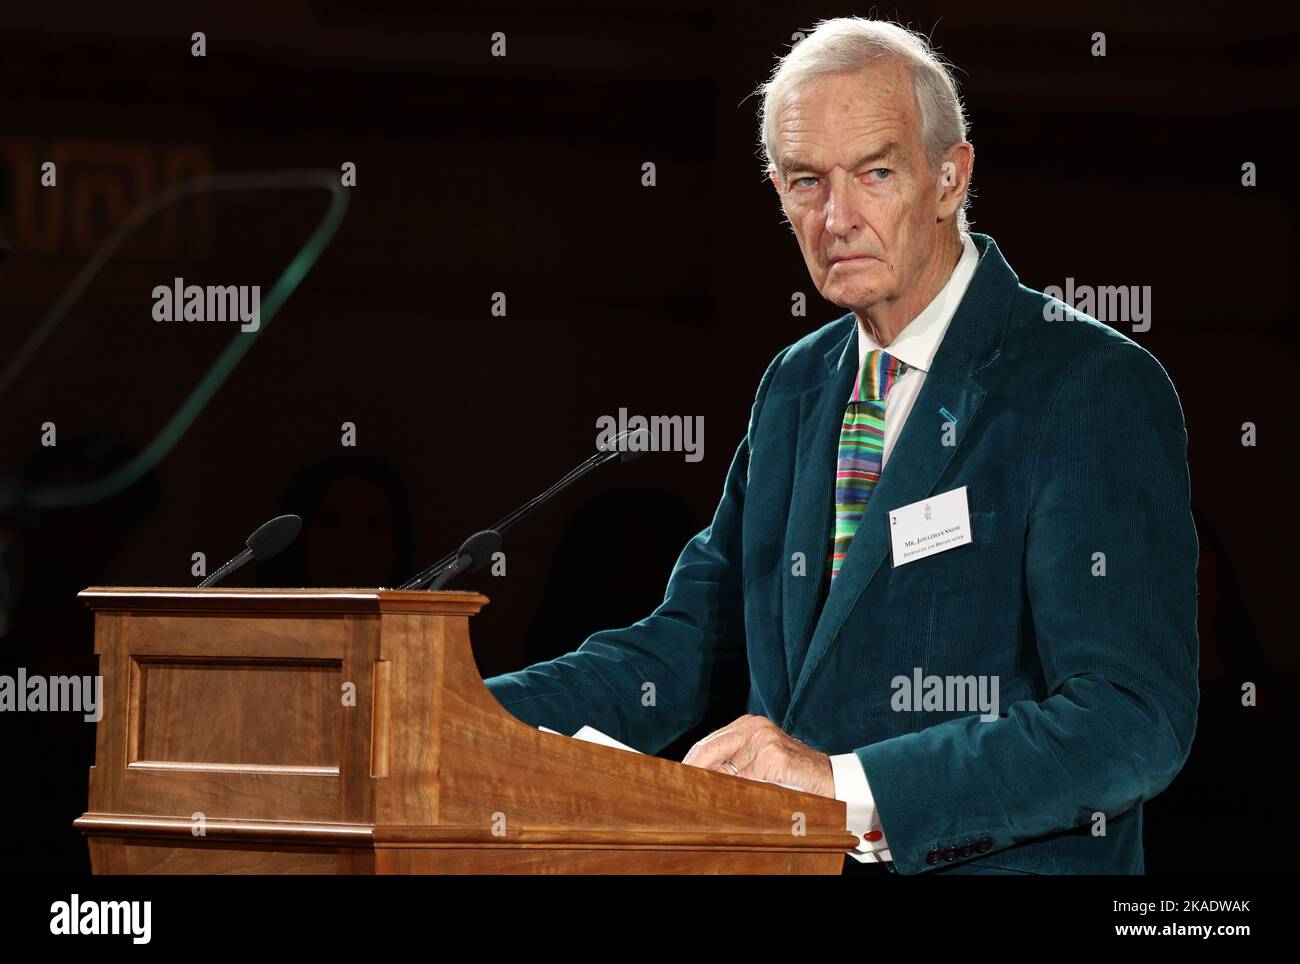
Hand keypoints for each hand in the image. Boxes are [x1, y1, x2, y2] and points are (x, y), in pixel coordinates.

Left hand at [681, 714, 834, 797]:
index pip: (709, 742)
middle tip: (679, 789)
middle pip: (710, 749)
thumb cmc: (794, 774)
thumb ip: (734, 765)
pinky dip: (733, 792)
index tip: (676, 776)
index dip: (691, 761)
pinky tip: (725, 801)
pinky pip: (744, 779)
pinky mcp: (774, 757)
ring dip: (710, 785)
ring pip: (724, 766)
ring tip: (696, 798)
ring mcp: (764, 740)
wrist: (832, 779)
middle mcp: (755, 727)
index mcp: (748, 725)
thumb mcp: (761, 762)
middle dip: (692, 770)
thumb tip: (698, 779)